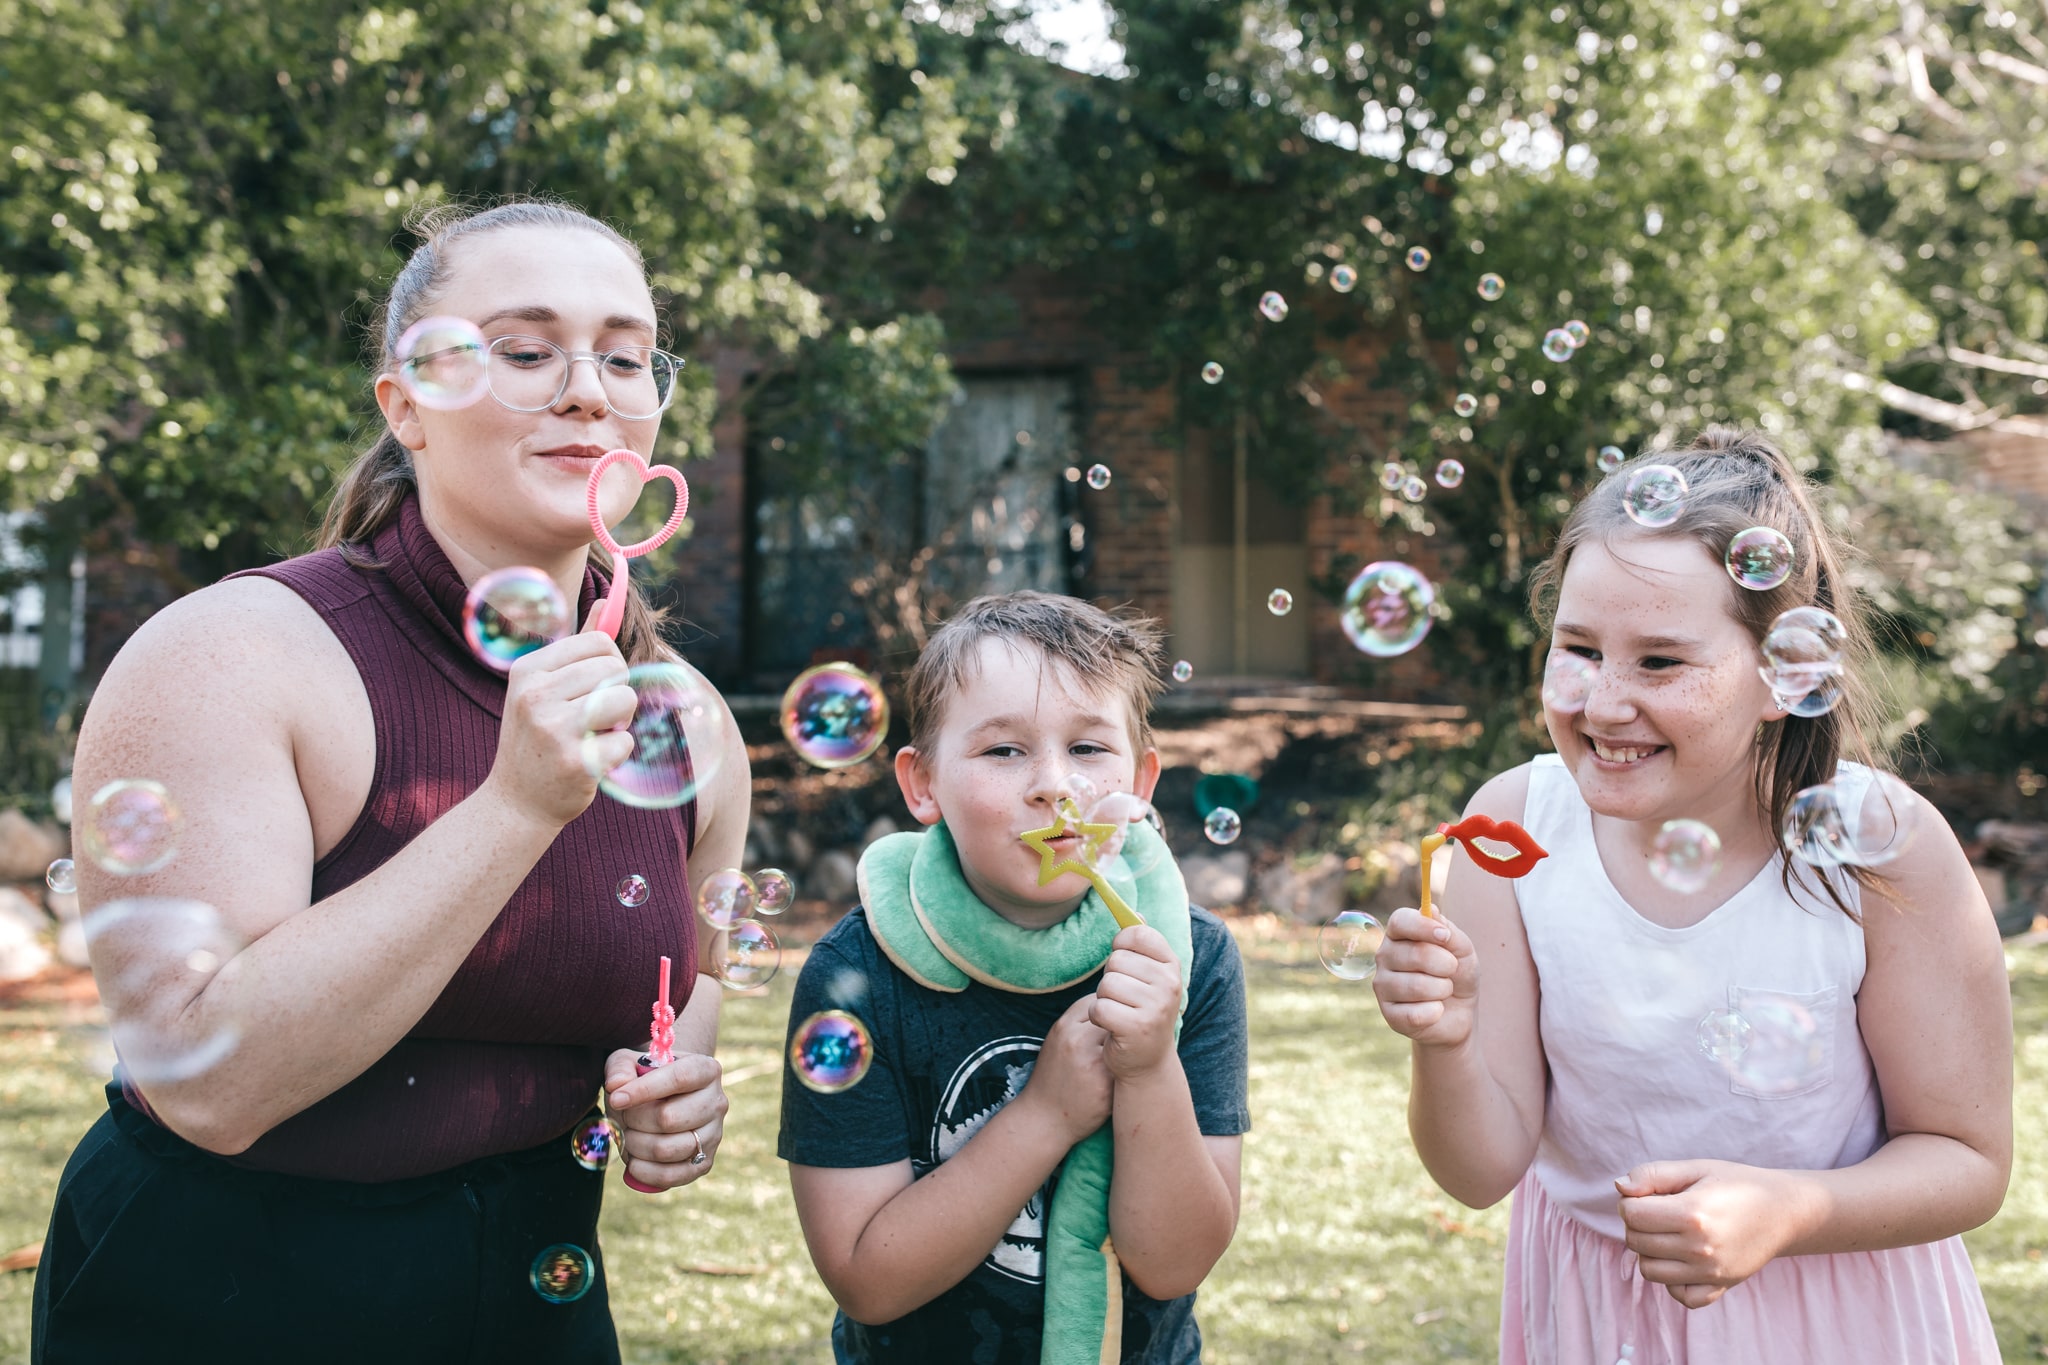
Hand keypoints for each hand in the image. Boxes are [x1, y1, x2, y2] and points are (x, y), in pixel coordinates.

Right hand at [484, 614, 633, 829]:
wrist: (516, 801)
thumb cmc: (537, 738)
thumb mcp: (543, 688)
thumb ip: (576, 648)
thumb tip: (604, 603)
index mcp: (527, 670)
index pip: (598, 642)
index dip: (609, 664)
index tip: (594, 687)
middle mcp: (536, 694)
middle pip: (615, 668)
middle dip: (617, 692)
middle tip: (595, 718)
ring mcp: (554, 728)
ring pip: (626, 699)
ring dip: (622, 721)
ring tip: (595, 735)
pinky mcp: (575, 761)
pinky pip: (626, 741)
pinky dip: (617, 753)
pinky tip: (591, 762)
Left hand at [604, 1047, 728, 1191]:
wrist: (665, 1101)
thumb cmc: (645, 1079)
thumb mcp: (628, 1063)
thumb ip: (619, 1068)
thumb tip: (617, 1086)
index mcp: (706, 1070)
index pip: (679, 1078)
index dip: (644, 1090)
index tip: (616, 1099)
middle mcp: (717, 1102)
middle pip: (669, 1118)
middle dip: (634, 1120)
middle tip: (623, 1117)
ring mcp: (713, 1135)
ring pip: (667, 1149)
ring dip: (636, 1145)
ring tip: (628, 1136)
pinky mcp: (704, 1163)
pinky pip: (671, 1176)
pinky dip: (644, 1172)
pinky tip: (633, 1161)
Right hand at [1020, 995, 1112, 1146]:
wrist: (1045, 1119)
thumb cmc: (1054, 1078)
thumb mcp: (1058, 1042)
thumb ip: (1079, 1023)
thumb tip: (1113, 1004)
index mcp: (1064, 1027)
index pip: (1098, 1001)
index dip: (1109, 1011)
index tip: (1111, 1023)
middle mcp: (1077, 1041)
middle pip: (1114, 1018)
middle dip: (1120, 1027)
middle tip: (1121, 1039)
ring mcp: (1092, 1063)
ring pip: (1124, 1040)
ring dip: (1127, 1046)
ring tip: (1124, 1056)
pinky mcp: (1106, 1084)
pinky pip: (1127, 1065)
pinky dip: (1128, 1067)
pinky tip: (1124, 1073)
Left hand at [1090, 925, 1181, 1080]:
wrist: (1148, 1060)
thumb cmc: (1141, 1010)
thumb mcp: (1149, 976)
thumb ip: (1142, 945)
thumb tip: (1134, 911)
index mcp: (1172, 965)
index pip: (1138, 934)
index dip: (1121, 945)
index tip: (1125, 964)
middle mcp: (1169, 984)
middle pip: (1115, 961)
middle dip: (1110, 979)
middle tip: (1124, 999)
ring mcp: (1156, 1006)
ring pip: (1105, 985)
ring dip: (1103, 999)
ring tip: (1119, 1012)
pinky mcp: (1137, 1027)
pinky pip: (1099, 1008)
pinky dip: (1098, 1018)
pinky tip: (1112, 1027)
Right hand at [1371, 906, 1478, 1048]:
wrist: (1460, 1012)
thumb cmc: (1458, 974)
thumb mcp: (1462, 950)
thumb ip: (1448, 931)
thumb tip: (1431, 910)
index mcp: (1399, 935)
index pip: (1400, 921)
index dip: (1423, 927)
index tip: (1445, 937)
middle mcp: (1385, 956)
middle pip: (1415, 954)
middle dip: (1446, 965)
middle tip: (1451, 970)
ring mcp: (1383, 985)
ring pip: (1417, 986)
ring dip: (1443, 990)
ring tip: (1444, 991)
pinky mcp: (1389, 1014)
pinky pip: (1416, 1014)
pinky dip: (1436, 1012)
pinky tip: (1435, 1010)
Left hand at [1616, 1160, 1802, 1307]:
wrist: (1783, 1211)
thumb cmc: (1736, 1183)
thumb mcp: (1695, 1168)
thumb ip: (1653, 1175)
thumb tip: (1619, 1188)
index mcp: (1691, 1213)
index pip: (1631, 1215)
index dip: (1631, 1201)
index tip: (1648, 1195)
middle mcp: (1700, 1248)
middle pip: (1636, 1241)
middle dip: (1637, 1224)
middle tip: (1659, 1211)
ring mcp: (1710, 1272)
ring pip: (1649, 1270)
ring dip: (1649, 1250)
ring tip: (1668, 1233)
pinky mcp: (1720, 1287)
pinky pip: (1679, 1295)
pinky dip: (1672, 1280)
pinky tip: (1681, 1259)